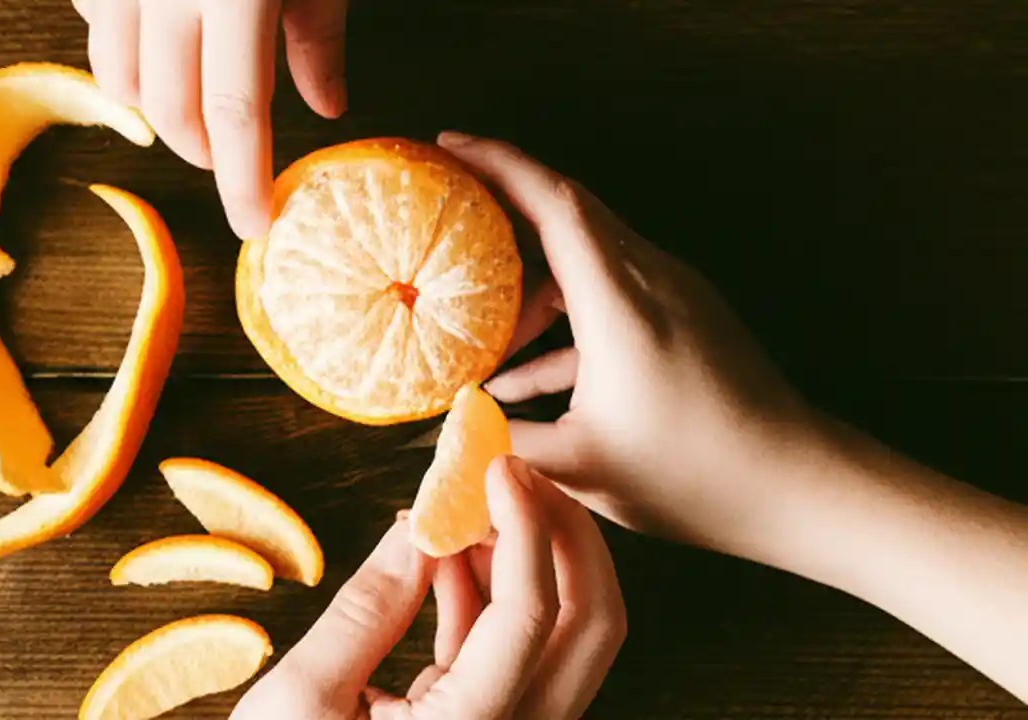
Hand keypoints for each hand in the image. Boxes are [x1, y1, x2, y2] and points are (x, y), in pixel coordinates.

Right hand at [73, 0, 347, 238]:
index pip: (235, 111)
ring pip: (116, 77)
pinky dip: (121, 44)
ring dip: (154, 103)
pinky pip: (90, 20)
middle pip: (171, 108)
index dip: (241, 178)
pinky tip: (155, 32)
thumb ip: (318, 36)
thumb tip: (327, 109)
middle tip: (229, 152)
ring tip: (190, 88)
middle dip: (201, 149)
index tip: (253, 224)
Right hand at [232, 456, 624, 719]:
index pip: (531, 616)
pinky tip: (449, 557)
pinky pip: (517, 652)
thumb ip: (366, 609)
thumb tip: (416, 525)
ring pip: (564, 635)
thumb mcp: (302, 698)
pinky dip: (494, 595)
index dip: (524, 527)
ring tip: (473, 505)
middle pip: (588, 626)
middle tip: (515, 475)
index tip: (497, 466)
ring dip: (531, 558)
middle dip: (561, 535)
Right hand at [438, 131, 817, 556]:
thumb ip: (504, 441)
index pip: (554, 202)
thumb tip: (451, 432)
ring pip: (584, 260)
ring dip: (530, 285)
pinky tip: (526, 376)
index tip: (449, 147)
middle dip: (501, 209)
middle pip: (566, 213)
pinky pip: (608, 297)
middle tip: (446, 219)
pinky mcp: (684, 319)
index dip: (498, 164)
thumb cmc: (694, 474)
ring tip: (481, 330)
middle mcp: (648, 279)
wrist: (793, 484)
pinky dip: (563, 321)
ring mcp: (671, 295)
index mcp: (618, 301)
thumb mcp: (581, 466)